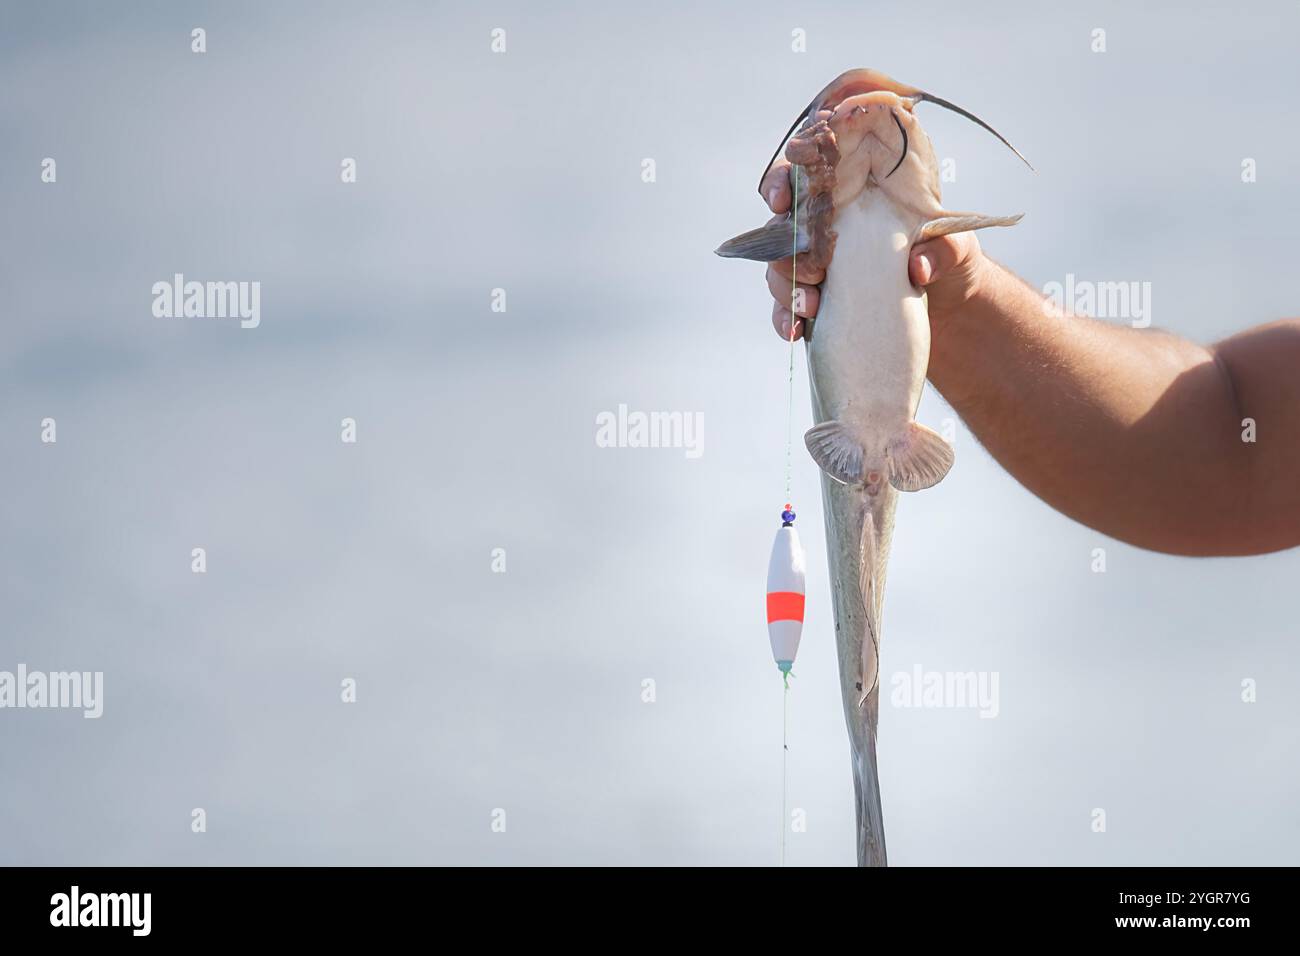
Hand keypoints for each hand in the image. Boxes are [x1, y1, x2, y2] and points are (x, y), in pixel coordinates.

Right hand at [758, 162, 989, 338]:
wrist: (952, 316)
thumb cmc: (951, 265)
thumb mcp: (958, 249)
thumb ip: (944, 249)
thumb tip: (917, 265)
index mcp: (855, 198)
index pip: (806, 176)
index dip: (782, 181)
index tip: (783, 200)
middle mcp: (828, 229)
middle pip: (781, 225)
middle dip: (782, 246)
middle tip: (812, 270)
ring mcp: (819, 267)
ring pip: (779, 268)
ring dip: (786, 287)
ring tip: (811, 306)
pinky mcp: (818, 303)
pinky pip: (786, 309)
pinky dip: (785, 320)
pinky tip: (795, 331)